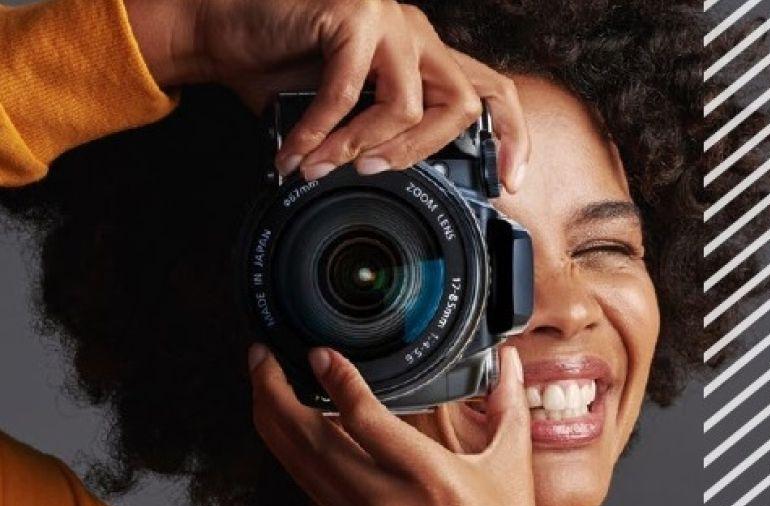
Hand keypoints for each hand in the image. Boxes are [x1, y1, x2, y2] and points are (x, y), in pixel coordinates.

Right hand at [125, 0, 528, 186]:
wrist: (218, 28)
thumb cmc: (277, 70)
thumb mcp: (344, 113)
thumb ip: (378, 137)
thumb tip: (395, 185)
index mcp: (424, 57)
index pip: (493, 90)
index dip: (511, 136)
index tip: (509, 180)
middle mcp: (416, 34)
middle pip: (464, 104)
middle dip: (421, 153)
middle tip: (373, 174)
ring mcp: (389, 19)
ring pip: (410, 106)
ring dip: (360, 147)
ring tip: (322, 166)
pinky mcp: (355, 13)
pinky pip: (350, 93)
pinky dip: (320, 132)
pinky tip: (296, 151)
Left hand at [247, 345, 543, 505]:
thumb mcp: (513, 473)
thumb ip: (507, 408)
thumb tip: (509, 359)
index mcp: (429, 480)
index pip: (365, 422)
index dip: (337, 381)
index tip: (319, 351)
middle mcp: (385, 500)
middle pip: (307, 442)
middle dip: (272, 393)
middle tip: (261, 355)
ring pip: (297, 464)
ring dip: (270, 419)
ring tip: (261, 381)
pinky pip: (309, 482)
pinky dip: (289, 448)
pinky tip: (288, 426)